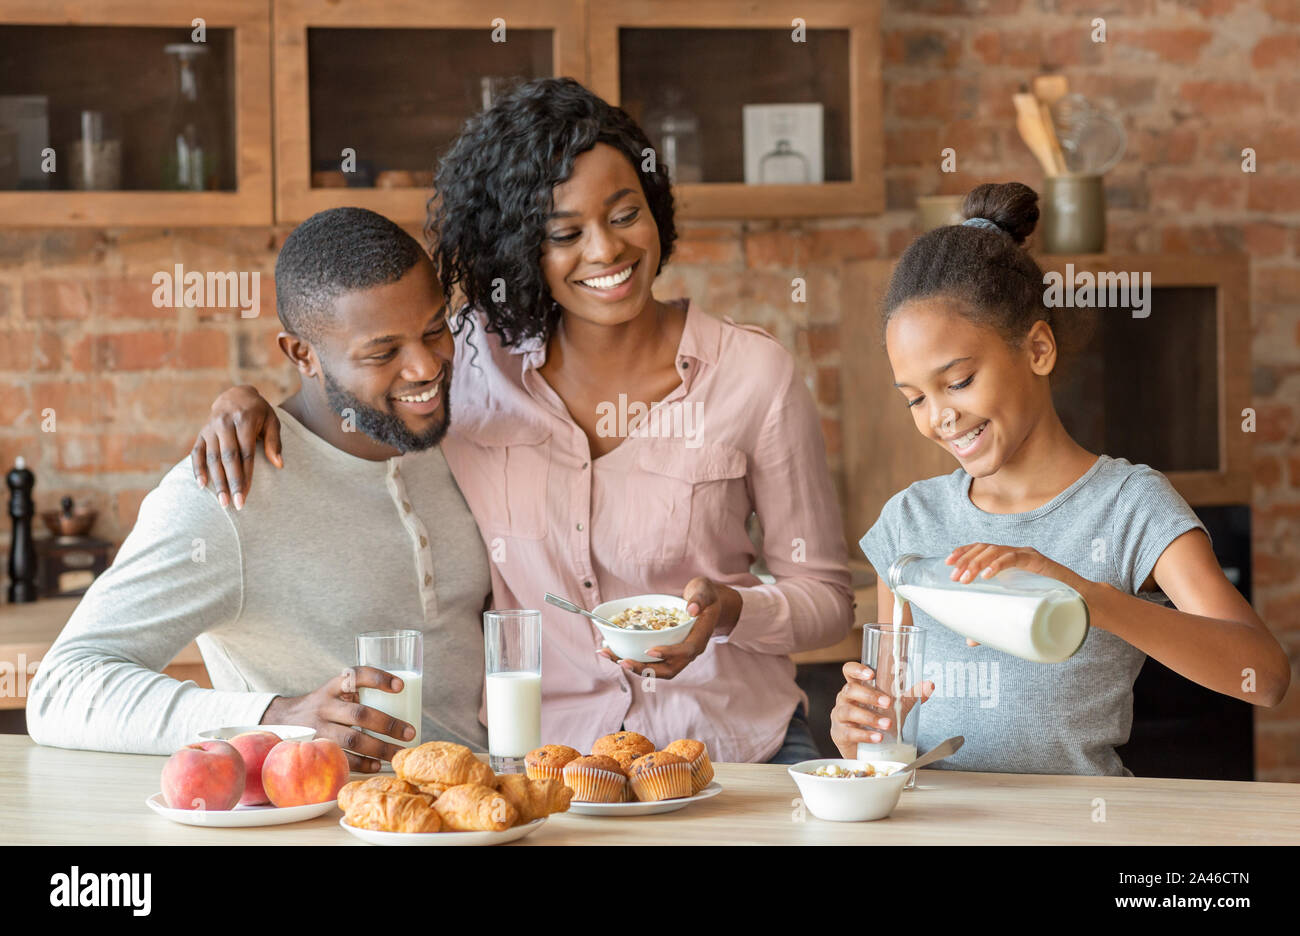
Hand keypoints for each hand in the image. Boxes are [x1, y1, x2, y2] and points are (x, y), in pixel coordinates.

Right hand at [190, 385, 280, 509]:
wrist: (236, 394)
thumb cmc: (259, 412)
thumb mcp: (272, 421)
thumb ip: (274, 442)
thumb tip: (279, 465)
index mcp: (244, 421)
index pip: (245, 453)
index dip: (246, 475)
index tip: (246, 495)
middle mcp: (224, 424)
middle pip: (227, 458)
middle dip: (231, 483)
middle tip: (234, 504)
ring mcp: (210, 428)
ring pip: (212, 458)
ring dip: (216, 481)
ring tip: (222, 501)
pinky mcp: (201, 433)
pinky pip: (197, 452)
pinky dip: (197, 469)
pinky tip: (201, 485)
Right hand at [261, 666, 416, 772]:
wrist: (283, 719)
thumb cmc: (325, 705)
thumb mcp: (337, 690)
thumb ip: (360, 693)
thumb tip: (405, 703)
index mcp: (335, 686)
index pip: (358, 674)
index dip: (379, 678)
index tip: (401, 685)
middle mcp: (326, 704)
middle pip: (360, 714)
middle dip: (388, 725)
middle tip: (410, 732)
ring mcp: (319, 727)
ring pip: (352, 739)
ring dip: (379, 748)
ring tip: (399, 753)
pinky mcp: (315, 747)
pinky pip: (340, 757)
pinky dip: (361, 763)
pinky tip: (377, 766)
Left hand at [597, 577, 739, 678]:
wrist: (707, 605)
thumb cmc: (705, 596)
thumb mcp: (705, 591)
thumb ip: (700, 598)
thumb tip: (692, 609)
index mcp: (699, 637)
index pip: (686, 651)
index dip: (669, 653)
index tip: (650, 650)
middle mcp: (689, 651)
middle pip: (668, 669)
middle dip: (644, 668)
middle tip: (622, 661)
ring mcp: (677, 655)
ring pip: (657, 669)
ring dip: (634, 667)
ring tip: (610, 656)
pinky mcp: (667, 653)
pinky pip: (651, 663)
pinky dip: (633, 660)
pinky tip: (614, 652)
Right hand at [830, 661, 933, 758]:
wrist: (868, 749)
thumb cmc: (878, 720)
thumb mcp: (896, 707)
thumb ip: (911, 695)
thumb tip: (930, 685)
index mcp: (857, 687)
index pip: (849, 671)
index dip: (857, 669)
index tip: (871, 674)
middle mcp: (845, 699)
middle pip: (850, 690)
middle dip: (869, 696)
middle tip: (887, 702)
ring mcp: (840, 716)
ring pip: (849, 711)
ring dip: (869, 717)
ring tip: (887, 724)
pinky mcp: (840, 734)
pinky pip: (849, 733)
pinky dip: (865, 735)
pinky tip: (878, 737)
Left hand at [945, 543, 1088, 645]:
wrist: (1082, 605)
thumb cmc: (1048, 606)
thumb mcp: (1016, 613)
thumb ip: (995, 622)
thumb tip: (970, 641)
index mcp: (1008, 561)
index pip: (980, 548)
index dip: (962, 552)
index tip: (946, 564)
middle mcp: (1016, 553)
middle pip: (984, 548)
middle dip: (966, 560)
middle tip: (954, 578)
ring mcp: (1027, 555)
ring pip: (996, 550)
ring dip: (977, 563)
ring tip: (966, 579)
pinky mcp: (1039, 562)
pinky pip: (1015, 558)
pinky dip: (998, 564)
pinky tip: (987, 575)